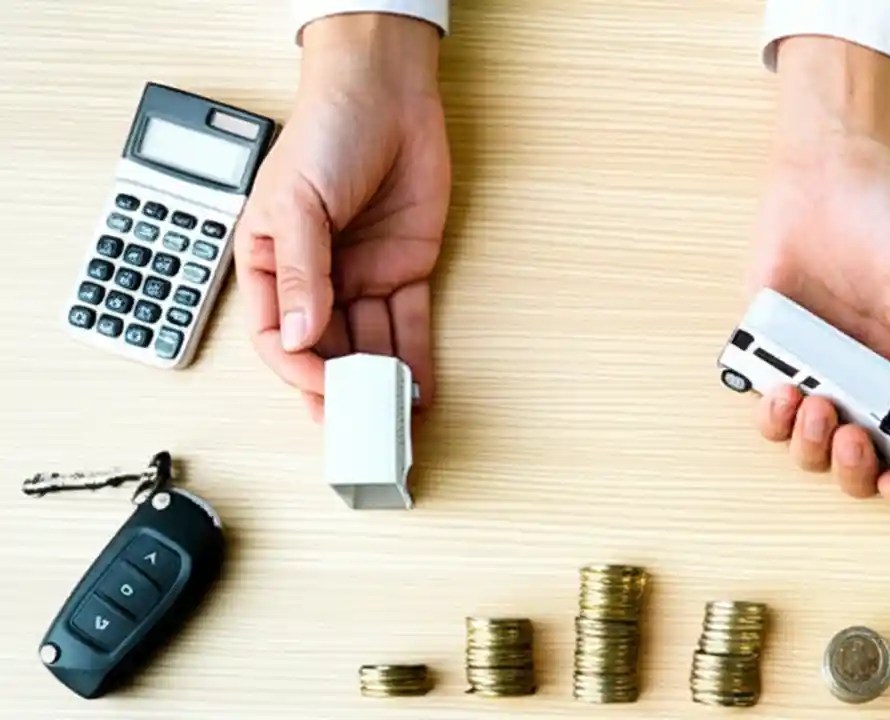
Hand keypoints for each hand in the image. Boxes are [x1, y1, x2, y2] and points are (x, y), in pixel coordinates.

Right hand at [233, 14, 449, 420]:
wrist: (389, 92)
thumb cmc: (327, 130)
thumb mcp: (298, 201)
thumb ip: (300, 272)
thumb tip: (298, 336)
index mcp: (270, 262)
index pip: (274, 334)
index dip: (296, 369)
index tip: (322, 390)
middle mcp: (316, 277)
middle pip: (323, 349)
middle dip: (340, 392)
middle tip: (359, 430)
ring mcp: (362, 275)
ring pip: (370, 345)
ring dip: (381, 384)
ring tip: (396, 421)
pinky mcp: (406, 269)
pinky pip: (409, 324)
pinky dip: (416, 359)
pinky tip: (421, 389)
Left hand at [750, 38, 889, 499]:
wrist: (831, 168)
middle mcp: (865, 382)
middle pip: (859, 464)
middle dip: (856, 470)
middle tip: (856, 439)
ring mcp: (816, 370)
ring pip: (808, 447)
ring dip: (812, 447)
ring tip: (817, 408)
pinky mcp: (771, 352)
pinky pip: (764, 408)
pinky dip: (771, 417)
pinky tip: (782, 392)